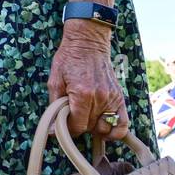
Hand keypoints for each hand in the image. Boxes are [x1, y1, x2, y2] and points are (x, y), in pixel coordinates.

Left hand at [47, 19, 128, 139]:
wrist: (88, 43)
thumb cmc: (68, 60)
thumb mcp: (54, 81)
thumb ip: (54, 106)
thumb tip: (51, 129)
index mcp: (83, 94)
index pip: (78, 126)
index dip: (68, 130)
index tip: (62, 125)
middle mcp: (101, 98)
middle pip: (90, 128)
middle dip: (78, 126)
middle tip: (71, 116)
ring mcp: (113, 98)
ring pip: (105, 128)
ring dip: (94, 128)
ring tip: (85, 119)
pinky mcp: (120, 97)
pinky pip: (122, 123)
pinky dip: (115, 131)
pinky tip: (104, 129)